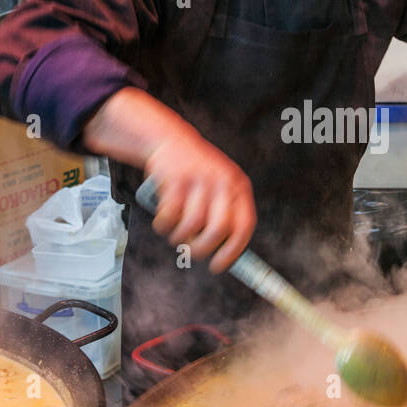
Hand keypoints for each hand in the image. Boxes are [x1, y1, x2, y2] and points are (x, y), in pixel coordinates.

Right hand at [144, 130, 256, 272]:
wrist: (169, 140)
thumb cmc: (196, 174)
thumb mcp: (219, 187)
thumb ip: (225, 214)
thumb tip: (226, 255)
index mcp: (238, 187)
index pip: (244, 226)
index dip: (232, 251)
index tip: (219, 266)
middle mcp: (223, 182)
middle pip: (217, 229)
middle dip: (202, 248)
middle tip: (192, 252)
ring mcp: (199, 178)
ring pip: (191, 225)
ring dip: (179, 237)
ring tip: (175, 234)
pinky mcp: (176, 178)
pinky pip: (170, 214)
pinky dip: (164, 225)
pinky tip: (163, 223)